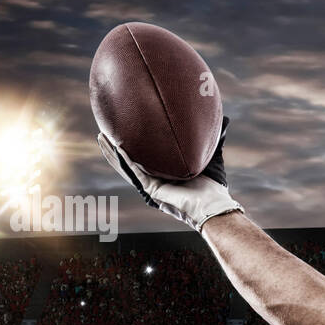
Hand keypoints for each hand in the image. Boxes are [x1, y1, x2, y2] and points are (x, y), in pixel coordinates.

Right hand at [97, 115, 243, 231]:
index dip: (134, 143)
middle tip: (104, 130)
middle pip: (129, 160)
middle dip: (115, 146)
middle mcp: (156, 179)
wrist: (212, 204)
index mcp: (166, 173)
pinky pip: (134, 172)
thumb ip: (211, 140)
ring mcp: (152, 186)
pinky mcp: (151, 191)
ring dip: (112, 152)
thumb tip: (223, 119)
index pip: (145, 156)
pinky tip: (115, 146)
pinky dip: (124, 159)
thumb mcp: (210, 156)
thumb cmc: (214, 185)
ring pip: (126, 166)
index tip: (125, 127)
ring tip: (101, 136)